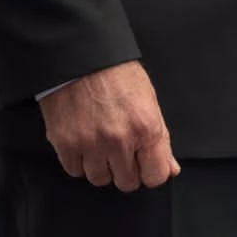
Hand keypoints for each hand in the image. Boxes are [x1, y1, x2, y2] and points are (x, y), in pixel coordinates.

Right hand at [39, 61, 177, 190]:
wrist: (80, 54)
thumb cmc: (115, 71)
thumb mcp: (148, 99)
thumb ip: (161, 138)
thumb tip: (170, 168)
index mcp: (146, 128)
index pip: (155, 177)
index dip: (150, 171)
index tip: (144, 162)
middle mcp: (119, 140)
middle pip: (127, 182)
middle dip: (125, 169)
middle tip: (120, 149)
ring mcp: (90, 144)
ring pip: (100, 179)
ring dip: (101, 165)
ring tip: (99, 142)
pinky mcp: (65, 143)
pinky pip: (75, 170)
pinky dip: (79, 160)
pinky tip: (83, 140)